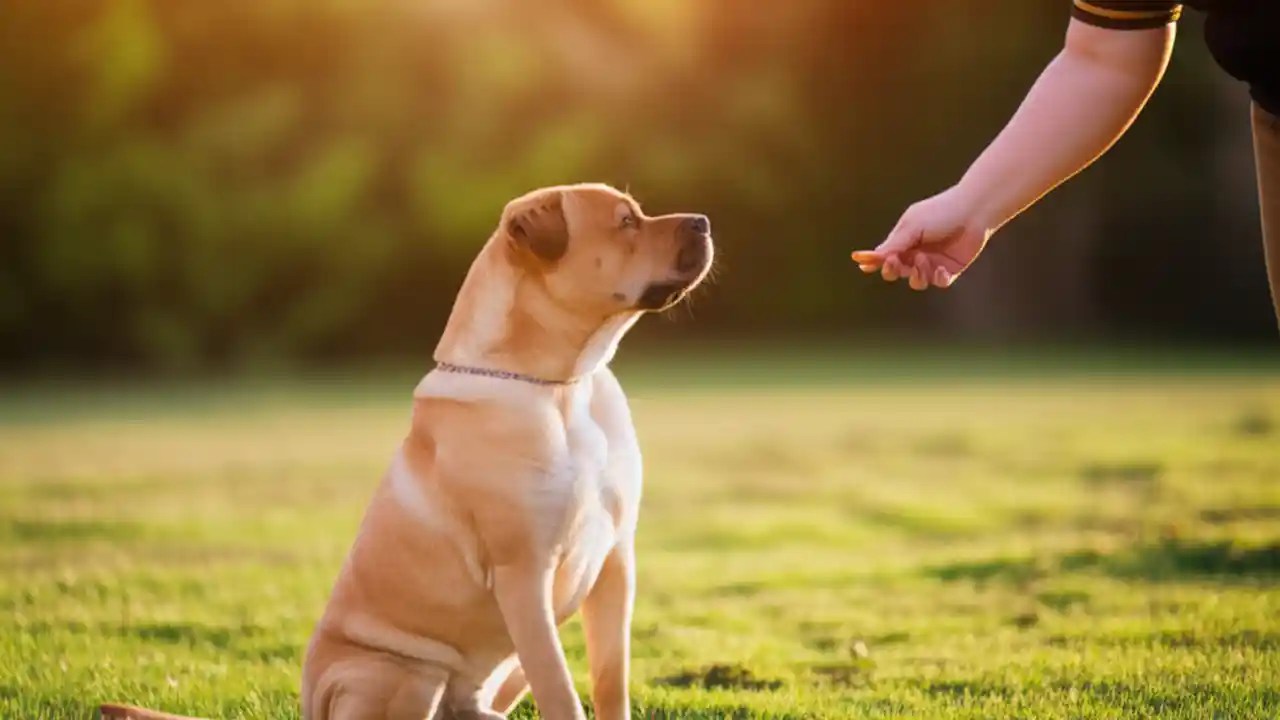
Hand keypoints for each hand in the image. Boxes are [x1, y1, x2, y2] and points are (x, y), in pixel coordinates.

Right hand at [851, 186, 993, 290]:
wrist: (974, 210)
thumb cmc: (941, 212)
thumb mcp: (912, 226)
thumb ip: (893, 244)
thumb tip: (868, 257)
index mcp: (904, 240)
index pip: (884, 256)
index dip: (874, 263)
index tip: (865, 267)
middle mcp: (916, 253)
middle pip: (897, 272)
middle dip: (893, 270)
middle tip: (896, 261)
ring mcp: (933, 263)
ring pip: (916, 282)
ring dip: (917, 274)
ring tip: (923, 259)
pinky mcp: (950, 270)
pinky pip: (939, 283)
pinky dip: (937, 279)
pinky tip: (941, 269)